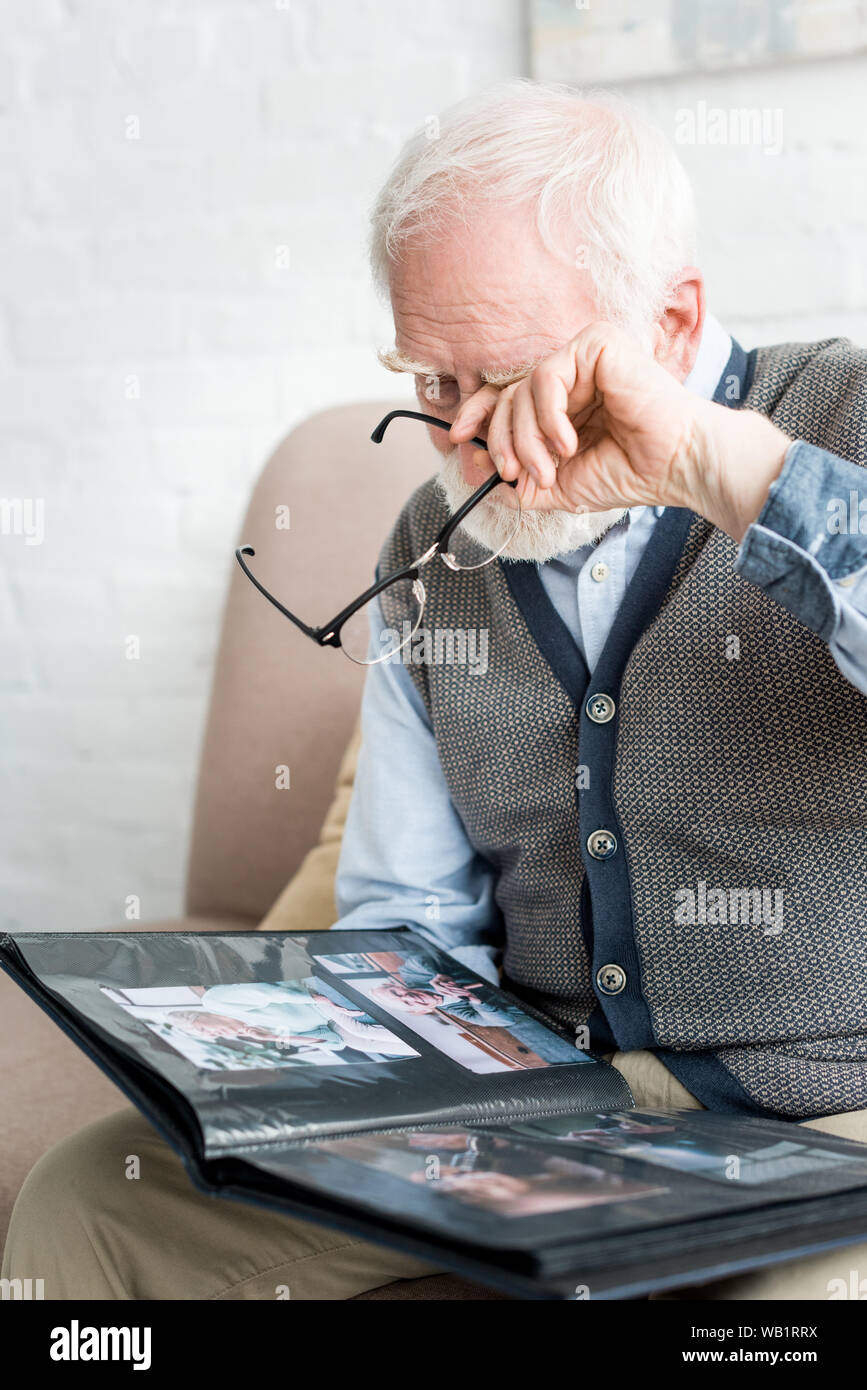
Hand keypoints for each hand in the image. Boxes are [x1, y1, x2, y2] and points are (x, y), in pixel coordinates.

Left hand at [449, 322, 790, 541]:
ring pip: (520, 391)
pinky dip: (547, 417)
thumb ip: (515, 478)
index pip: (505, 397)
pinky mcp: (596, 344)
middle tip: (516, 474)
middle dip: (502, 442)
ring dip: (526, 439)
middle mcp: (571, 373)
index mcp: (564, 400)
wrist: (676, 465)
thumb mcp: (557, 485)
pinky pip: (544, 378)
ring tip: (552, 467)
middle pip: (505, 396)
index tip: (458, 440)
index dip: (477, 416)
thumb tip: (468, 464)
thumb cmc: (629, 472)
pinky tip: (569, 442)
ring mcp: (583, 356)